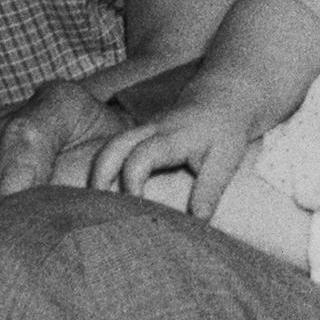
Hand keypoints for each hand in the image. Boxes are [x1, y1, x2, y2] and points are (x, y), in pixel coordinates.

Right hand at [87, 98, 252, 220]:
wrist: (222, 96)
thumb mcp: (225, 159)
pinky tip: (106, 192)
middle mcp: (150, 130)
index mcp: (170, 137)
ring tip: (95, 204)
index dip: (133, 183)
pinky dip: (107, 167)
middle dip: (100, 176)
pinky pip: (117, 148)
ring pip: (110, 146)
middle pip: (113, 148)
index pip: (140, 158)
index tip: (136, 208)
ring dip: (99, 173)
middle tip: (94, 207)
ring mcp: (143, 129)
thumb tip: (197, 223)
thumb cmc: (224, 129)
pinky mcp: (141, 134)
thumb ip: (209, 190)